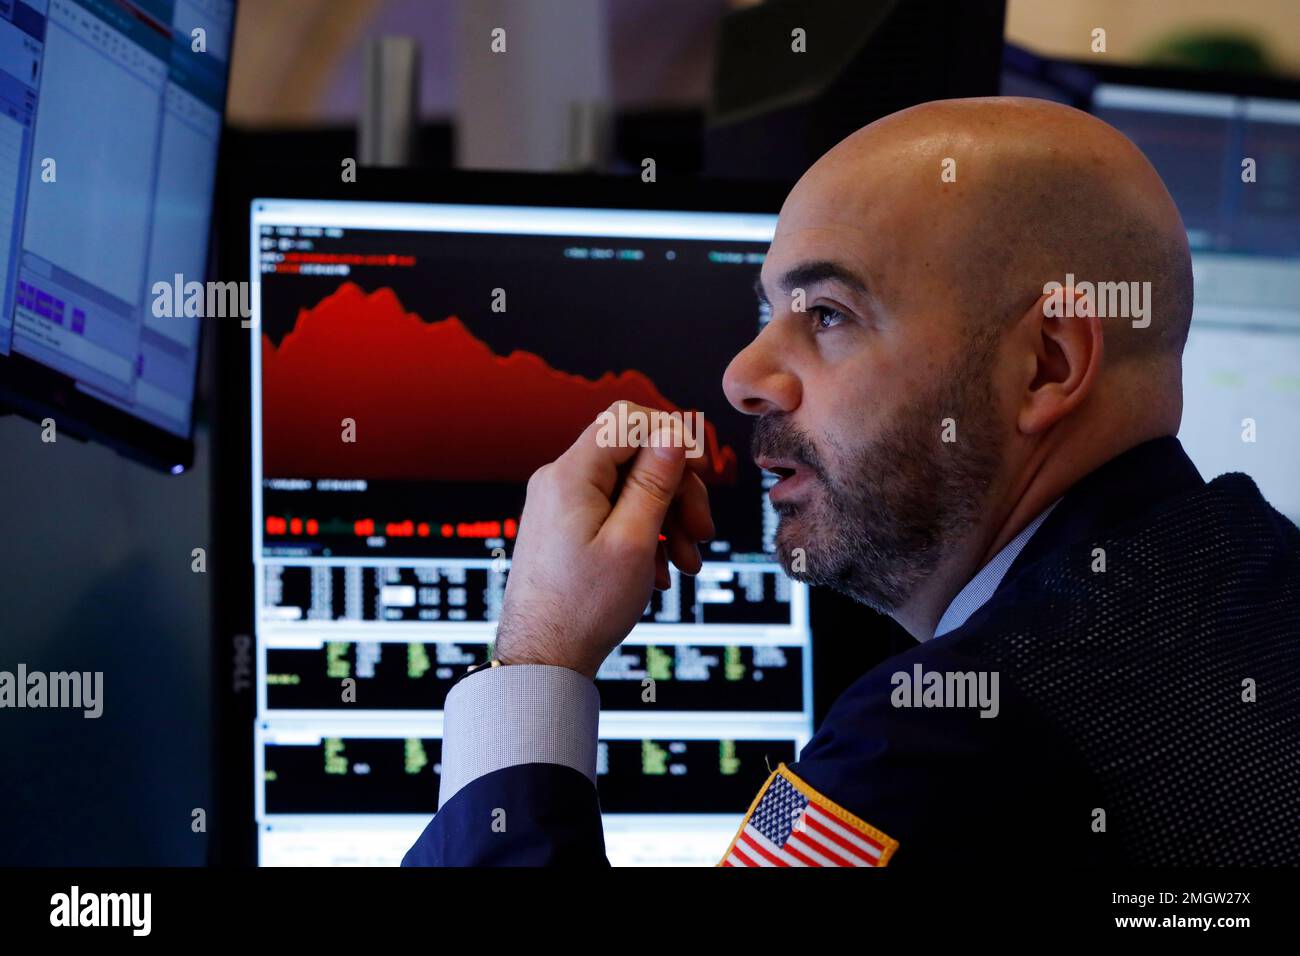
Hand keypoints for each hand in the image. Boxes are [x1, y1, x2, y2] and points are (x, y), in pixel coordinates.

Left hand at [493, 401, 715, 678]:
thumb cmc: (582, 608)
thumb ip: (654, 481)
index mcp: (570, 476)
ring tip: (687, 563)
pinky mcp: (567, 527)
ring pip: (631, 488)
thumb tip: (673, 433)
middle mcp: (560, 482)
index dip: (672, 437)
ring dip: (668, 519)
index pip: (628, 421)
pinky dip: (646, 535)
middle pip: (635, 456)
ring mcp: (562, 505)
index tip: (701, 469)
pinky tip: (661, 572)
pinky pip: (616, 513)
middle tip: (702, 531)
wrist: (544, 657)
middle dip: (677, 490)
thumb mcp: (633, 541)